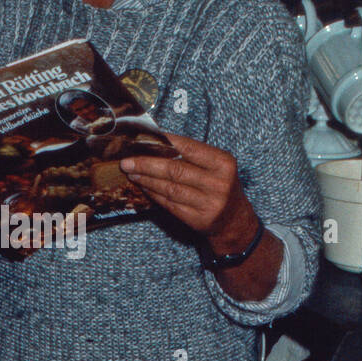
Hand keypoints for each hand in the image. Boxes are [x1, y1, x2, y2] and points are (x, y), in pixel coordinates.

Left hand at [120, 134, 281, 299]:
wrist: (234, 221)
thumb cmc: (220, 186)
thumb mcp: (216, 167)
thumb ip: (192, 156)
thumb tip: (155, 143)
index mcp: (223, 163)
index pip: (188, 148)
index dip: (163, 143)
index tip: (142, 139)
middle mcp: (218, 183)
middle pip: (175, 170)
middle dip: (147, 164)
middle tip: (127, 161)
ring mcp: (208, 203)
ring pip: (169, 188)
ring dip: (146, 179)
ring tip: (131, 172)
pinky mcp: (198, 219)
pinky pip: (169, 203)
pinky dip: (153, 194)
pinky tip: (143, 186)